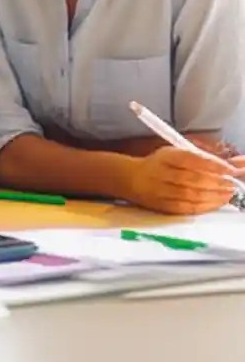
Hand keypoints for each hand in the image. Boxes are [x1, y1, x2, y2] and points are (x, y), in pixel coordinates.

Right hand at [123, 147, 239, 214]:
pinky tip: (215, 203)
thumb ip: (196, 158)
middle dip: (216, 182)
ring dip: (213, 196)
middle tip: (232, 184)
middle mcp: (160, 173)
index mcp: (165, 156)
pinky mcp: (161, 206)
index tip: (229, 169)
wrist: (129, 178)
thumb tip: (225, 166)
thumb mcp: (172, 153)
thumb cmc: (158, 164)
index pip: (191, 159)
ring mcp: (159, 191)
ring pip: (190, 195)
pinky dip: (203, 206)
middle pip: (192, 179)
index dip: (212, 165)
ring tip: (228, 194)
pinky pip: (185, 208)